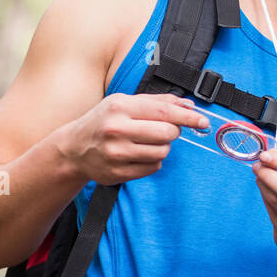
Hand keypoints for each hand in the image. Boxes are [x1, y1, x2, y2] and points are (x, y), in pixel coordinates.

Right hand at [56, 93, 208, 183]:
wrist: (73, 148)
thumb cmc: (103, 121)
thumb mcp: (125, 103)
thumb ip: (158, 102)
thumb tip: (189, 106)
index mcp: (120, 108)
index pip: (164, 112)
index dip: (188, 117)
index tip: (203, 121)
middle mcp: (117, 130)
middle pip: (167, 134)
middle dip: (173, 132)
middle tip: (165, 130)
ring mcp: (116, 154)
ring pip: (162, 153)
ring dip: (162, 147)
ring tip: (147, 142)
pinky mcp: (118, 173)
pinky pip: (153, 168)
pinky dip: (152, 161)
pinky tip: (138, 154)